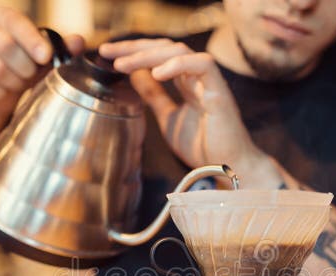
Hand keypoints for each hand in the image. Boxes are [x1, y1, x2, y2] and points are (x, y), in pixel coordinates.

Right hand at [0, 7, 83, 140]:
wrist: (1, 94)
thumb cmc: (24, 68)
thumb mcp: (45, 59)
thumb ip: (63, 49)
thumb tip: (79, 41)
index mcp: (2, 17)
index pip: (15, 21)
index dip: (32, 39)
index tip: (46, 57)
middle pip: (5, 45)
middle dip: (25, 67)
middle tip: (30, 75)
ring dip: (13, 83)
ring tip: (17, 84)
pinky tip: (2, 92)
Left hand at [99, 38, 280, 187]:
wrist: (228, 168)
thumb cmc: (204, 147)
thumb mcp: (168, 118)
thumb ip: (154, 96)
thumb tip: (133, 76)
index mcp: (186, 82)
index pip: (158, 55)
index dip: (133, 52)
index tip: (107, 55)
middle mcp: (197, 77)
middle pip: (165, 47)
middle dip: (134, 47)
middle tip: (107, 51)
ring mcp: (209, 82)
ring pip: (179, 51)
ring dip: (148, 55)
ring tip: (124, 64)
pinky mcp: (219, 92)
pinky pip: (202, 65)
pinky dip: (178, 65)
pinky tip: (156, 74)